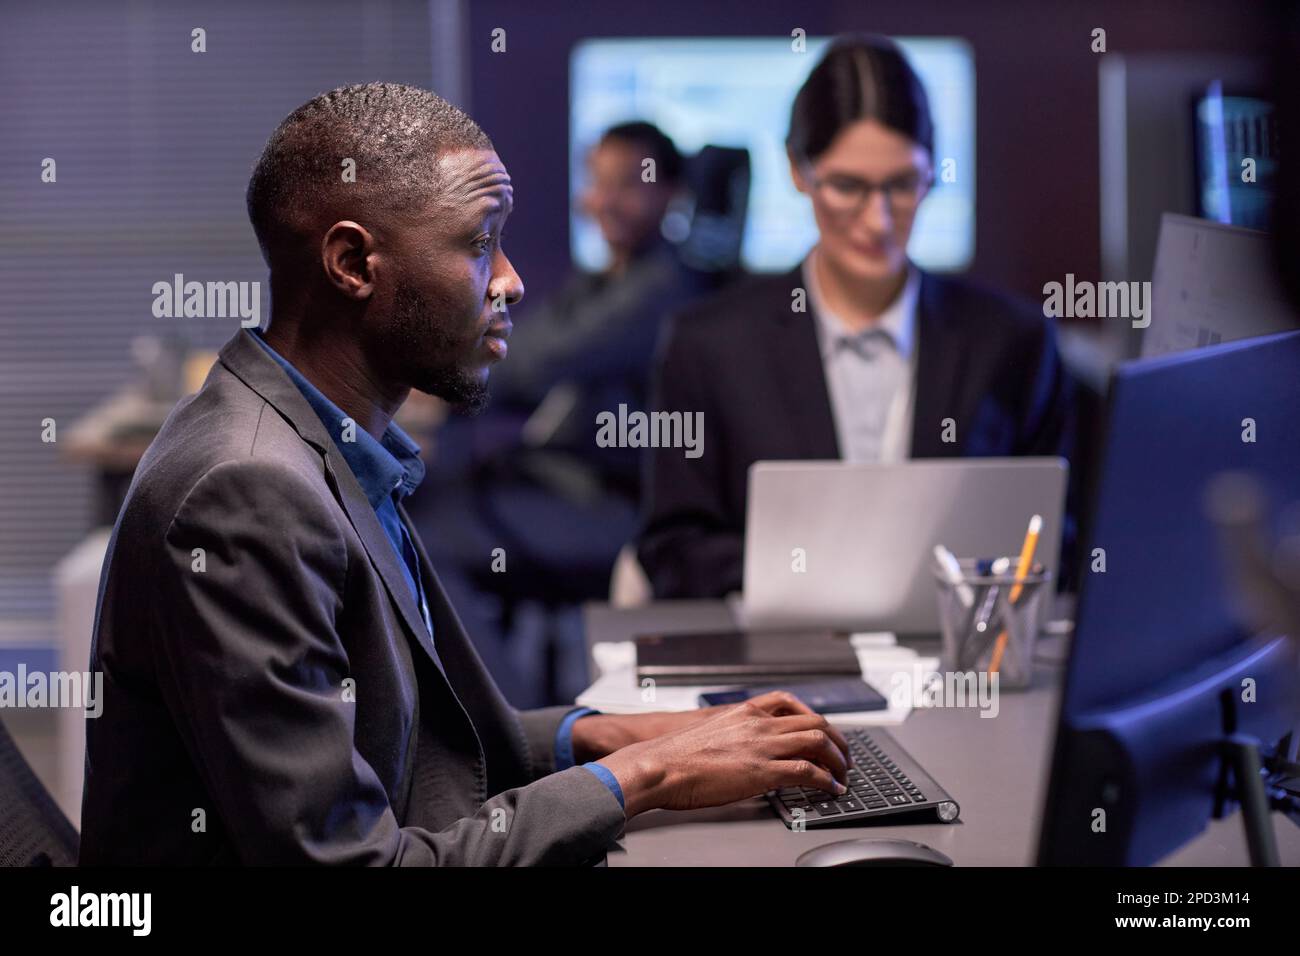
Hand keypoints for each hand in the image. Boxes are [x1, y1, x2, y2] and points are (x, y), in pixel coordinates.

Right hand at [596, 694, 852, 816]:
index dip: (812, 717)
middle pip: (813, 720)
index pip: (789, 702)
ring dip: (837, 759)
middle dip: (836, 739)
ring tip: (843, 773)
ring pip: (817, 741)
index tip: (821, 730)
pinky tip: (830, 789)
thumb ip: (731, 734)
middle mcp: (758, 723)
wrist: (659, 765)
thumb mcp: (707, 732)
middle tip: (843, 755)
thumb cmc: (674, 755)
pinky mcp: (763, 771)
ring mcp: (762, 745)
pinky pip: (808, 772)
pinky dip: (826, 780)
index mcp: (744, 712)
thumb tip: (743, 749)